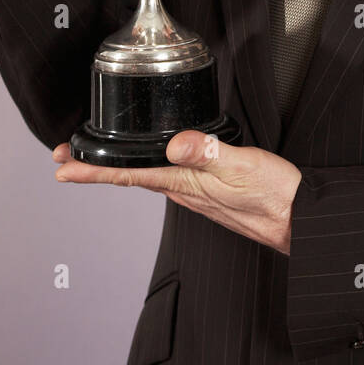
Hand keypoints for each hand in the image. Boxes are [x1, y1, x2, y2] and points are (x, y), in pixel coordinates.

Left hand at [53, 133, 302, 254]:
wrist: (300, 219)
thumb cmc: (275, 195)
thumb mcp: (241, 165)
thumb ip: (209, 152)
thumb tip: (175, 145)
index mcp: (185, 184)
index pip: (129, 174)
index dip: (93, 170)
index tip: (63, 167)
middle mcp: (184, 191)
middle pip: (130, 175)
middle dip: (96, 166)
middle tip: (65, 157)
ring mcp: (195, 192)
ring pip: (147, 176)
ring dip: (119, 166)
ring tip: (96, 157)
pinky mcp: (208, 190)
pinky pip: (168, 176)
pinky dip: (148, 166)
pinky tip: (151, 160)